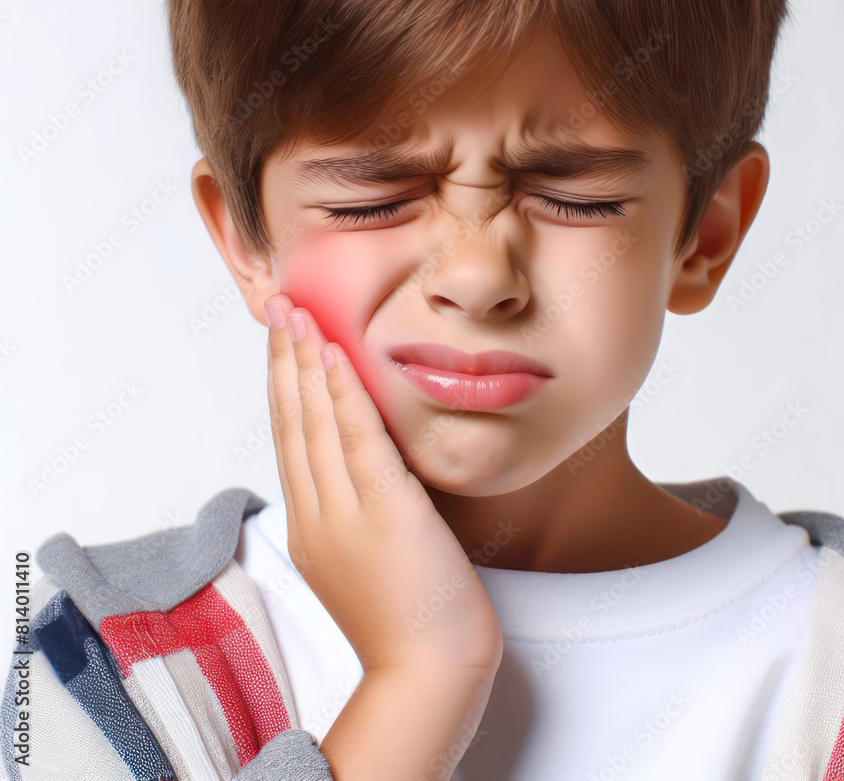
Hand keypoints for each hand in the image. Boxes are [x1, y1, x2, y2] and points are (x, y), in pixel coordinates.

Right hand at [263, 294, 503, 674]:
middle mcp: (318, 514)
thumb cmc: (410, 621)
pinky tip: (332, 358)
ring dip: (304, 363)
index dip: (282, 385)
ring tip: (295, 314)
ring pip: (315, 425)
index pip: (291, 440)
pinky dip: (342, 397)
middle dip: (282, 360)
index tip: (280, 342)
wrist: (428, 674)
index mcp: (312, 525)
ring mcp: (346, 514)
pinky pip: (358, 442)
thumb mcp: (368, 559)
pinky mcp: (386, 513)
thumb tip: (365, 468)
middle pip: (292, 423)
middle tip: (276, 307)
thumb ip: (358, 511)